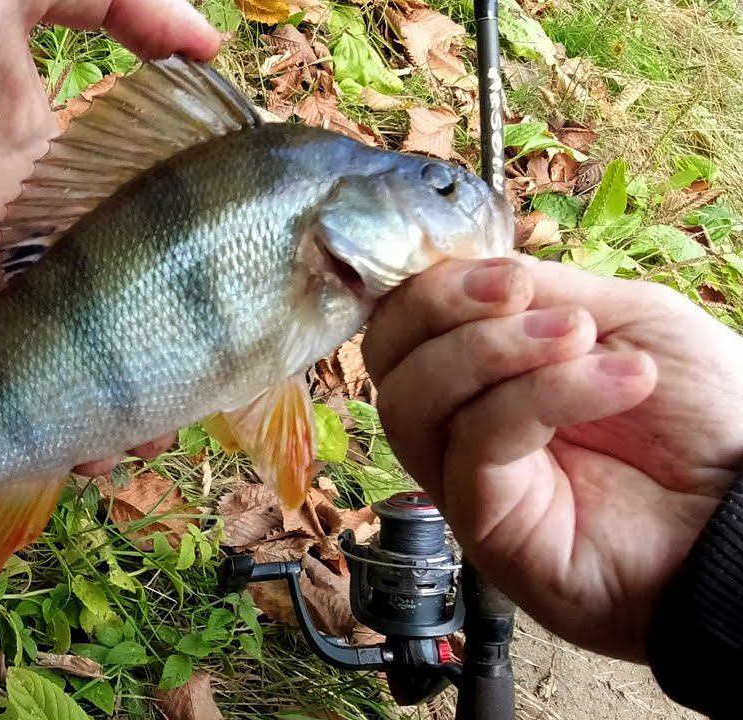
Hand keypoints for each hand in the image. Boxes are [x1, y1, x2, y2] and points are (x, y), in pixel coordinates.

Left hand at [0, 0, 217, 469]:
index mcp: (31, 177)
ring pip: (10, 385)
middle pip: (67, 330)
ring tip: (110, 455)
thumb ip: (119, 2)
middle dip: (119, 375)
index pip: (112, 244)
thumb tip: (212, 40)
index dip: (160, 286)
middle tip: (166, 415)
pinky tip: (18, 479)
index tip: (213, 323)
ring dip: (59, 427)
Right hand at [362, 255, 742, 661]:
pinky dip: (539, 395)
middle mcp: (457, 420)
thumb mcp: (621, 318)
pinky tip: (614, 381)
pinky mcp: (481, 523)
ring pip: (410, 399)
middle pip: (385, 356)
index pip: (407, 320)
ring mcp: (462, 474)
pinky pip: (474, 443)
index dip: (432, 284)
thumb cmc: (699, 417)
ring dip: (489, 348)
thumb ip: (540, 294)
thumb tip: (472, 274)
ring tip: (579, 337)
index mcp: (482, 368)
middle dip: (437, 306)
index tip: (507, 272)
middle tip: (517, 291)